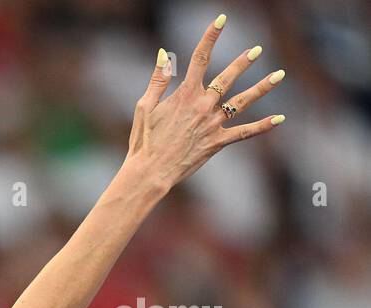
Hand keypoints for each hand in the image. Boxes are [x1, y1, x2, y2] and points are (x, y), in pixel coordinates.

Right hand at [125, 15, 284, 192]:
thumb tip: (164, 54)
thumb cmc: (144, 141)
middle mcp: (203, 105)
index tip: (221, 19)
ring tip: (279, 75)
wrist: (150, 172)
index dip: (211, 36)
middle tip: (257, 50)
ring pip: (242, 102)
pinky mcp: (217, 142)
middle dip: (243, 62)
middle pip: (228, 77)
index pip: (200, 58)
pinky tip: (280, 119)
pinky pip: (245, 132)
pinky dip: (262, 126)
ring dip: (262, 87)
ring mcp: (212, 124)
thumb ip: (158, 79)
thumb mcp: (144, 107)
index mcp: (185, 94)